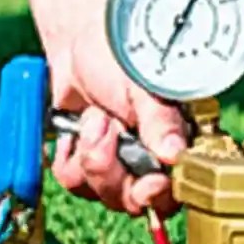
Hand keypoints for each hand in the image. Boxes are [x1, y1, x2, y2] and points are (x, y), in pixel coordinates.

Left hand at [46, 19, 186, 216]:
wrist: (82, 43)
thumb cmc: (122, 56)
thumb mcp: (144, 85)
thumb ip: (160, 121)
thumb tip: (174, 154)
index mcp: (174, 145)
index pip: (174, 191)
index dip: (159, 194)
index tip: (148, 182)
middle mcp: (148, 162)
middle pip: (132, 200)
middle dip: (111, 171)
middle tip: (105, 129)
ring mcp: (116, 165)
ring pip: (100, 193)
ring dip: (90, 156)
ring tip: (93, 116)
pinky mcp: (85, 163)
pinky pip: (74, 180)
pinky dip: (70, 155)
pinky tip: (78, 127)